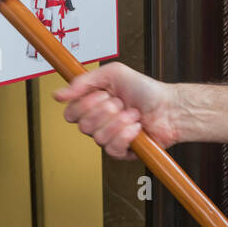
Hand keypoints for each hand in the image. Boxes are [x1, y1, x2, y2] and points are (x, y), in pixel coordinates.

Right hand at [54, 62, 179, 158]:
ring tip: (133, 114)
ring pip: (98, 137)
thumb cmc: (145, 90)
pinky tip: (137, 127)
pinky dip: (127, 134)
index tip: (103, 94)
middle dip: (106, 110)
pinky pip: (113, 148)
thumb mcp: (112, 74)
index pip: (71, 113)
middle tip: (121, 103)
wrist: (169, 106)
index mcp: (93, 106)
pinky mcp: (122, 152)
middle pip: (83, 125)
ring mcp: (109, 138)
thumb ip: (83, 81)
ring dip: (120, 121)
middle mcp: (99, 123)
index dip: (85, 104)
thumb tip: (58, 95)